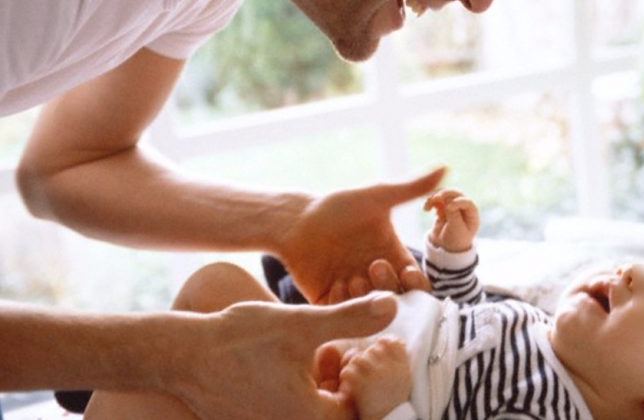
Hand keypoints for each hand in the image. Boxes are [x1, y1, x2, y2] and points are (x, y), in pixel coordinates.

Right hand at [173, 293, 397, 419]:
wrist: (182, 354)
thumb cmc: (239, 340)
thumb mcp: (302, 325)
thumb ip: (350, 318)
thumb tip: (392, 304)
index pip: (364, 408)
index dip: (375, 375)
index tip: (376, 346)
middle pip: (344, 409)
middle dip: (355, 376)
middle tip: (355, 345)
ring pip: (322, 406)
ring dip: (334, 378)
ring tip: (331, 346)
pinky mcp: (261, 419)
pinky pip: (300, 407)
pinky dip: (312, 383)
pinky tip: (309, 353)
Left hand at [278, 168, 444, 303]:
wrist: (295, 220)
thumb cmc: (336, 206)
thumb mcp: (376, 197)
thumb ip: (411, 187)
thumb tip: (445, 166)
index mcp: (393, 256)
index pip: (416, 282)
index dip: (416, 283)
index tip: (407, 270)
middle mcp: (376, 278)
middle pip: (396, 299)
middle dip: (389, 285)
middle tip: (373, 265)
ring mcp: (354, 292)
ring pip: (370, 310)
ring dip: (365, 297)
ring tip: (351, 277)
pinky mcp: (330, 302)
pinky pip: (343, 315)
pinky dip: (343, 304)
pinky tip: (334, 284)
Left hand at [339, 337, 411, 419]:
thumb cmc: (393, 402)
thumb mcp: (402, 378)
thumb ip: (395, 359)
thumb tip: (382, 340)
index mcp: (403, 365)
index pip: (391, 342)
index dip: (383, 344)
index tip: (381, 354)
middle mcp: (390, 367)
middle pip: (372, 350)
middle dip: (368, 359)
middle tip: (369, 375)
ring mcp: (375, 374)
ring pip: (357, 359)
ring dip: (355, 369)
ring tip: (359, 381)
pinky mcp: (360, 384)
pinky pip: (347, 371)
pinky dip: (346, 378)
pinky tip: (351, 387)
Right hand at [424, 189, 478, 252]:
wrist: (445, 246)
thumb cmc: (455, 240)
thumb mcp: (456, 229)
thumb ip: (453, 214)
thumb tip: (447, 200)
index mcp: (472, 214)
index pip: (467, 202)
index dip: (458, 202)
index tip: (448, 208)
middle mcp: (464, 207)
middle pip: (456, 194)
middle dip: (445, 194)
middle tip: (436, 198)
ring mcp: (453, 205)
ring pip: (444, 194)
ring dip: (435, 198)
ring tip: (427, 207)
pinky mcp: (443, 206)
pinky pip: (436, 199)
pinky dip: (430, 201)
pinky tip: (426, 209)